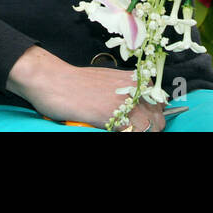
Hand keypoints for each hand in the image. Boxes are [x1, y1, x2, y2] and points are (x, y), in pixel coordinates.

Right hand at [6, 46, 166, 130]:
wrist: (53, 80)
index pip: (159, 101)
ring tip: (123, 129)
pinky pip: (136, 132)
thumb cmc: (74, 82)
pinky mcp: (115, 117)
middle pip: (158, 117)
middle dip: (151, 127)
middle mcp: (133, 88)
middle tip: (133, 129)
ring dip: (142, 131)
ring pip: (152, 127)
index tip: (144, 120)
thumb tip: (135, 105)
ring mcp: (126, 103)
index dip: (152, 114)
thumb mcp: (106, 79)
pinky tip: (115, 130)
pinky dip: (130, 134)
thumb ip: (124, 90)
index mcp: (132, 78)